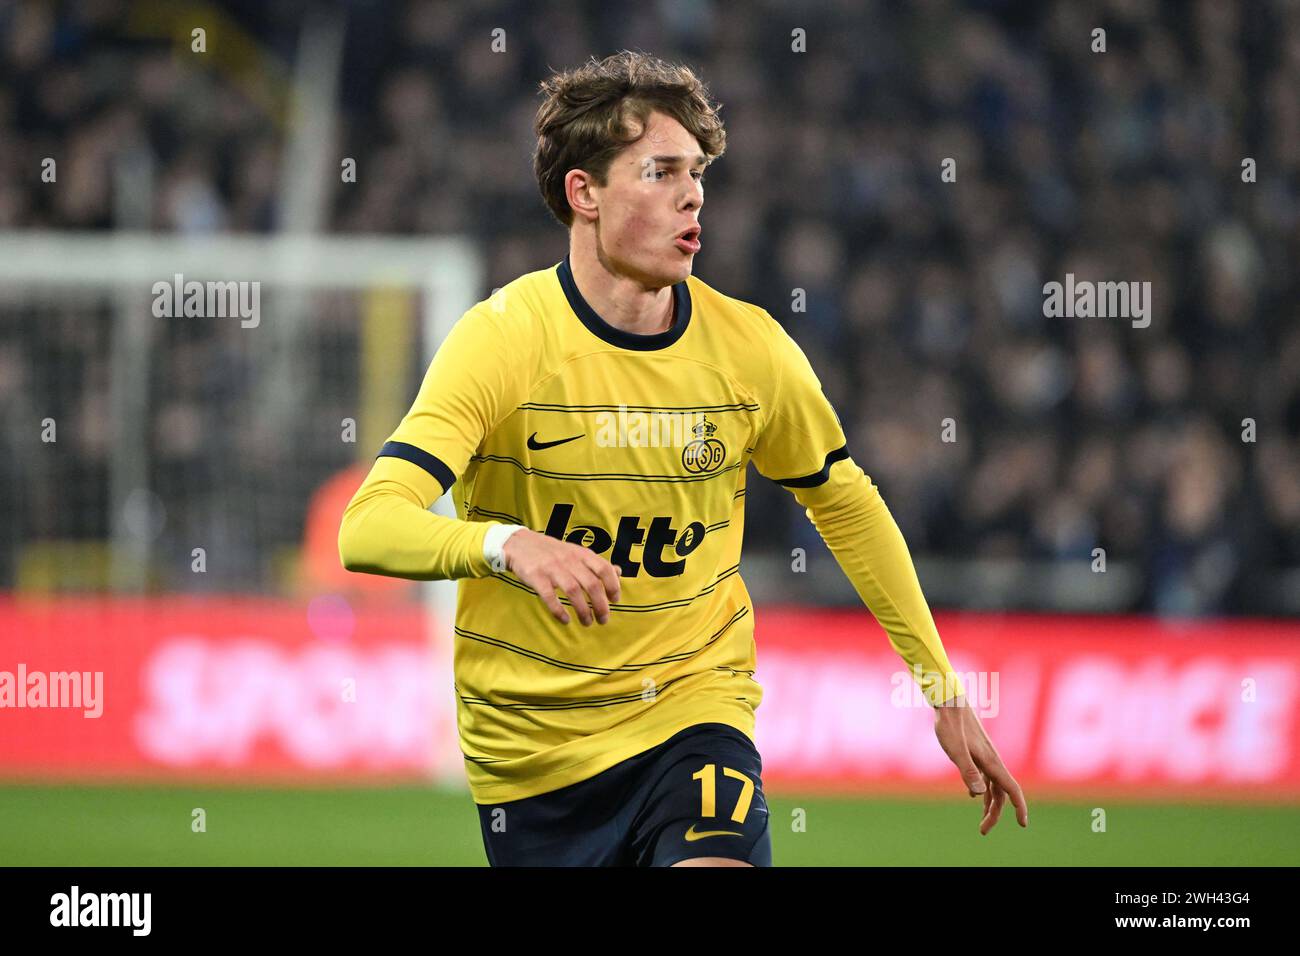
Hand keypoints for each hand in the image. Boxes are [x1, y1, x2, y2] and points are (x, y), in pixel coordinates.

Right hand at [501, 528, 621, 625]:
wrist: (519, 544)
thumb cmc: (552, 552)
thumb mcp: (576, 552)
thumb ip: (596, 563)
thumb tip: (618, 572)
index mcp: (581, 554)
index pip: (604, 568)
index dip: (613, 586)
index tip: (615, 601)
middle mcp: (569, 560)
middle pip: (592, 584)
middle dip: (601, 605)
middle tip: (603, 619)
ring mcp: (552, 568)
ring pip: (573, 591)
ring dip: (583, 611)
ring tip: (587, 622)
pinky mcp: (536, 577)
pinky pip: (550, 597)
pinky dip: (559, 610)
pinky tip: (565, 620)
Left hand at [932, 694, 1028, 834]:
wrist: (948, 700)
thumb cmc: (950, 724)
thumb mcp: (955, 750)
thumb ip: (967, 771)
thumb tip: (980, 795)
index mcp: (991, 762)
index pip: (1011, 789)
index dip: (1019, 807)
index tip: (1022, 825)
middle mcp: (991, 760)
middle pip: (1000, 793)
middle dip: (995, 814)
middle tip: (983, 831)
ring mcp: (984, 755)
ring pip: (993, 785)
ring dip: (989, 804)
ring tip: (982, 821)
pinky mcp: (975, 750)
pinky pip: (984, 775)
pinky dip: (982, 788)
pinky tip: (973, 794)